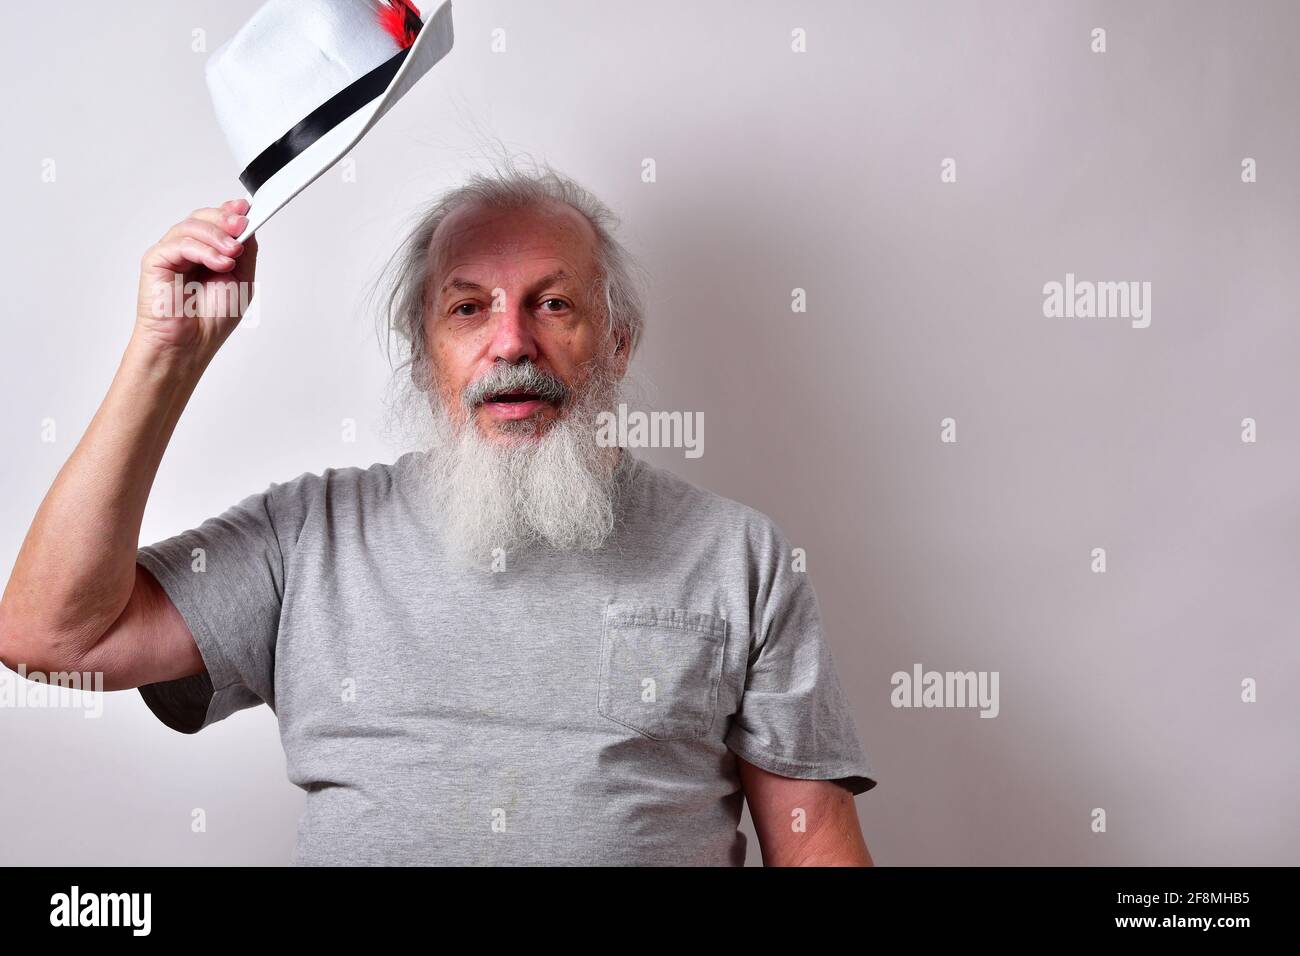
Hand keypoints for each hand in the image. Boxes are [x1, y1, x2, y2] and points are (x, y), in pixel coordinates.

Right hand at [133, 198, 258, 360]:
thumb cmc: (211, 319)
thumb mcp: (241, 279)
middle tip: (241, 226)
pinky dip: (203, 250)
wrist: (190, 344)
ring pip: (191, 226)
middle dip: (224, 219)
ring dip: (217, 235)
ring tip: (233, 252)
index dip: (229, 211)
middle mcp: (188, 250)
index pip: (215, 222)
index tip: (246, 209)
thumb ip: (245, 251)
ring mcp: (170, 254)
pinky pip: (178, 244)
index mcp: (207, 253)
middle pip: (202, 218)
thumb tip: (247, 224)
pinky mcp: (156, 261)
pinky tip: (220, 263)